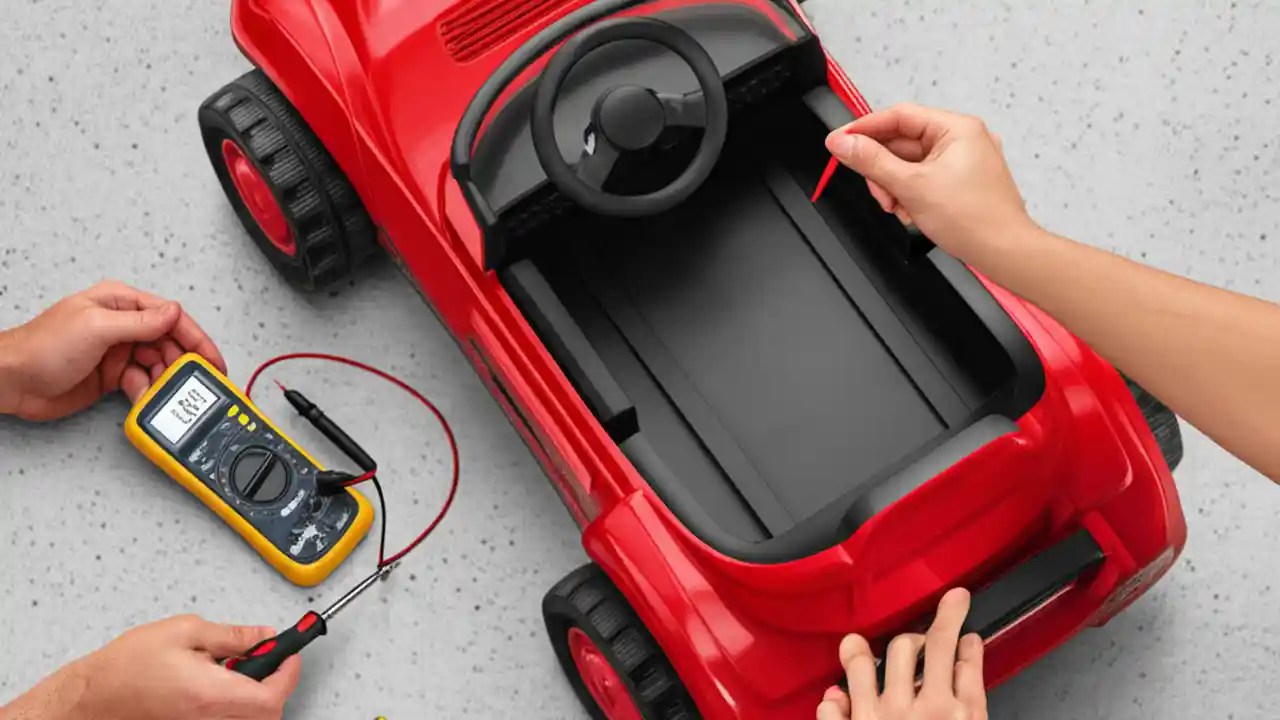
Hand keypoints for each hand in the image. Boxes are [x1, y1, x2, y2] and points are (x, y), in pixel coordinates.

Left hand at [0, 281, 225, 420]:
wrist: (12, 381)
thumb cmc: (41, 347)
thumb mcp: (96, 327)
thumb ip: (140, 322)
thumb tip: (174, 313)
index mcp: (120, 303)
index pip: (170, 316)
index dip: (196, 338)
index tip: (212, 358)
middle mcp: (123, 325)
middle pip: (170, 342)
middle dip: (185, 362)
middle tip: (197, 380)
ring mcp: (118, 351)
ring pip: (159, 365)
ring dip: (166, 380)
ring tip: (169, 392)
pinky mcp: (113, 375)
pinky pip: (143, 382)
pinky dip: (149, 391)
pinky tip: (146, 397)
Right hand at [2, 616, 300, 719]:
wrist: (91, 698)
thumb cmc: (126, 668)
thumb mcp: (185, 632)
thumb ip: (232, 635)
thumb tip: (262, 635)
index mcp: (215, 694)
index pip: (274, 694)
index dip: (289, 671)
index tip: (290, 652)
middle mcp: (212, 719)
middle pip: (267, 711)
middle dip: (273, 683)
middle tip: (263, 657)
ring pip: (249, 717)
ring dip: (252, 693)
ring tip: (230, 669)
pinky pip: (228, 719)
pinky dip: (233, 703)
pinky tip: (215, 685)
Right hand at [817, 588, 986, 719]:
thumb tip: (833, 696)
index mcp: (869, 719)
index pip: (858, 666)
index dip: (856, 649)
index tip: (856, 643)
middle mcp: (901, 709)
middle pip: (900, 650)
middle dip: (909, 640)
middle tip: (915, 640)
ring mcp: (938, 709)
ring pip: (939, 646)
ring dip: (947, 621)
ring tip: (955, 604)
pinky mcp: (970, 714)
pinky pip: (970, 672)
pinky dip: (971, 651)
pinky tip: (971, 642)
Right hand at [825, 103, 1037, 263]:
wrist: (1004, 252)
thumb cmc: (975, 220)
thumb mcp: (911, 186)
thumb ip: (871, 162)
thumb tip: (843, 143)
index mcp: (957, 128)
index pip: (898, 116)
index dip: (864, 128)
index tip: (839, 141)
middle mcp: (962, 139)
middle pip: (902, 142)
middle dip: (883, 168)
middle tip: (876, 189)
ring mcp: (963, 161)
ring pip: (910, 164)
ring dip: (895, 185)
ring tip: (899, 206)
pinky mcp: (961, 182)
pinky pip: (923, 178)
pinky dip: (910, 193)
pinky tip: (912, 211)